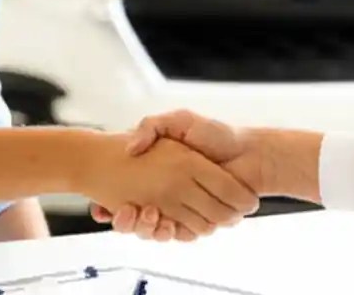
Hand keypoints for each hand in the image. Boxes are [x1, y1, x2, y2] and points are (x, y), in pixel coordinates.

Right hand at [77, 133, 257, 238]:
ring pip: (156, 229)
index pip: (128, 192)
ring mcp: (184, 208)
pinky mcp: (200, 220)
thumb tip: (130, 148)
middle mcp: (170, 193)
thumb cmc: (217, 134)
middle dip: (126, 220)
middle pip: (137, 217)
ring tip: (145, 212)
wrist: (251, 153)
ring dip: (147, 227)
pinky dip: (172, 232)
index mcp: (162, 172)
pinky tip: (166, 222)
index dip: (111, 203)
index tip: (102, 207)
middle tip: (122, 211)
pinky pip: (180, 233)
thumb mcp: (178, 121)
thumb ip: (150, 126)